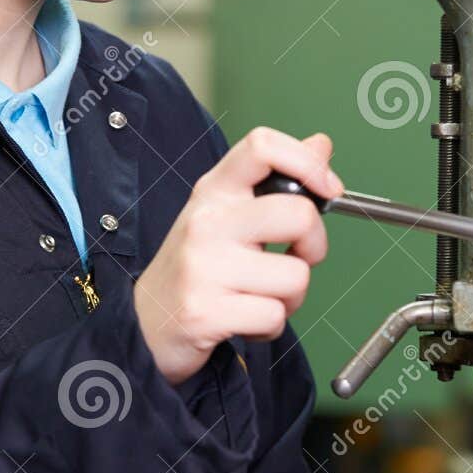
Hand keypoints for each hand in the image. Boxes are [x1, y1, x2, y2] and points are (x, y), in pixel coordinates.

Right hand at [133, 126, 343, 385]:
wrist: (144, 324)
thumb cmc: (196, 266)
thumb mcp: (227, 214)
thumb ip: (275, 180)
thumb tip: (321, 145)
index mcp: (214, 190)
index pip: (263, 146)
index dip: (309, 163)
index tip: (328, 190)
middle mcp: (208, 221)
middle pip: (300, 214)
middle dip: (315, 246)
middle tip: (296, 259)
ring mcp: (204, 266)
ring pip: (296, 276)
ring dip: (290, 298)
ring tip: (259, 297)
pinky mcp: (206, 312)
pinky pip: (275, 317)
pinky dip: (270, 327)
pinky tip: (245, 321)